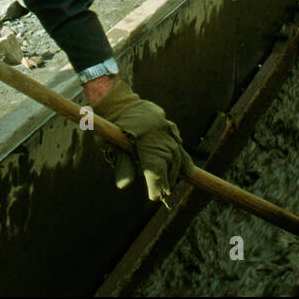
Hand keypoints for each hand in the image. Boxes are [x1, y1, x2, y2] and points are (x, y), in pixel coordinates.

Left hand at [92, 79, 193, 202]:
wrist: (117, 100)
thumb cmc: (111, 126)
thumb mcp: (112, 146)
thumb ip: (122, 166)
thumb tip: (124, 185)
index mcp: (144, 136)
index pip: (155, 165)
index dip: (157, 182)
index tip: (155, 198)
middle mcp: (159, 130)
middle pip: (168, 160)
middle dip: (166, 179)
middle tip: (162, 194)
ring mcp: (166, 125)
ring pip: (176, 153)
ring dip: (175, 170)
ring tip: (170, 184)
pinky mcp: (168, 124)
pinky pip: (178, 144)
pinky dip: (182, 158)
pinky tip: (187, 171)